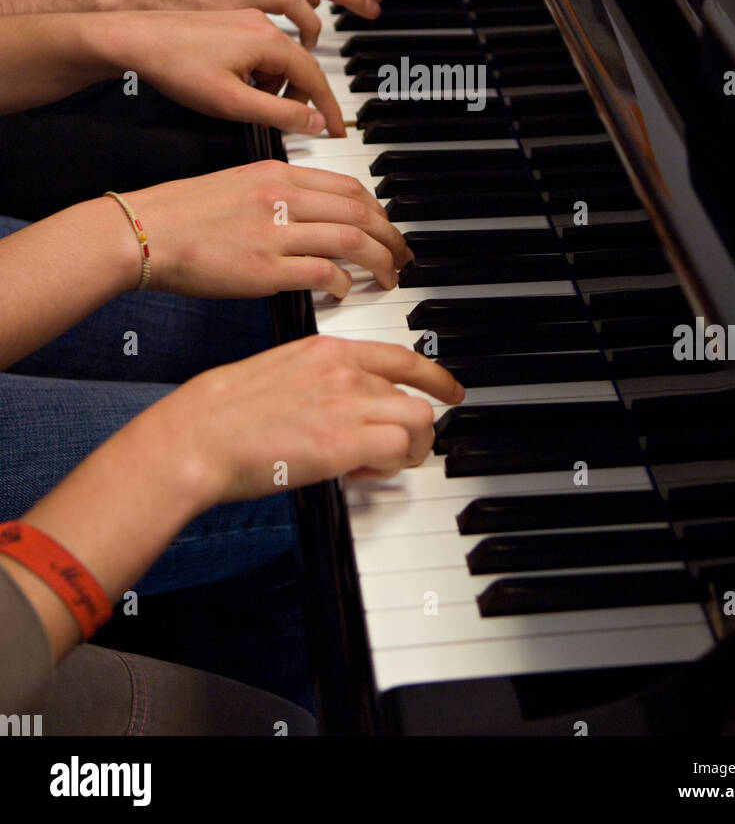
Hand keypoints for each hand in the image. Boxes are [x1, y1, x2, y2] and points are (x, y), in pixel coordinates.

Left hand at [105, 7, 345, 135]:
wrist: (134, 38)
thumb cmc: (176, 66)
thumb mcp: (232, 102)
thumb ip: (280, 114)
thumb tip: (317, 123)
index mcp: (269, 39)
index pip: (316, 76)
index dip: (329, 108)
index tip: (339, 131)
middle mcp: (263, 24)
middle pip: (300, 67)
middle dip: (296, 99)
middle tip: (280, 124)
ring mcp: (246, 20)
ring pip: (279, 60)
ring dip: (274, 88)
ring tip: (247, 106)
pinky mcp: (231, 23)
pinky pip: (261, 51)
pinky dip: (258, 74)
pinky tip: (235, 87)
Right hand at [120, 160, 412, 295]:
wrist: (143, 232)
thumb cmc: (184, 213)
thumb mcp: (240, 184)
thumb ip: (280, 192)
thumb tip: (315, 210)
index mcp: (278, 174)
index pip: (350, 187)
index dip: (380, 211)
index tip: (388, 228)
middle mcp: (283, 198)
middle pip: (361, 214)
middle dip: (392, 238)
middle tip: (402, 256)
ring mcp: (275, 233)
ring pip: (352, 242)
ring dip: (379, 262)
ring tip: (388, 278)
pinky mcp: (265, 270)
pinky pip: (323, 274)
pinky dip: (344, 284)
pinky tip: (345, 292)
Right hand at [137, 336, 464, 502]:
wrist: (197, 437)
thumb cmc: (220, 414)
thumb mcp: (276, 374)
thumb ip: (316, 382)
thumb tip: (336, 408)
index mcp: (325, 350)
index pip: (400, 356)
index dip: (433, 376)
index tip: (448, 390)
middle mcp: (343, 371)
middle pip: (414, 395)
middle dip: (413, 428)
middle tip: (396, 451)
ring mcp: (346, 404)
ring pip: (417, 421)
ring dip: (408, 449)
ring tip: (379, 465)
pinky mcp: (344, 443)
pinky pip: (399, 451)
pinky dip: (391, 467)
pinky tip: (363, 474)